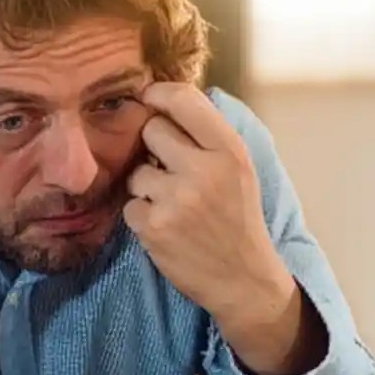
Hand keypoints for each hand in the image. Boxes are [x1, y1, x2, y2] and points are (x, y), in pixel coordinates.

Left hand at [123, 82, 326, 374]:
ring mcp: (177, 200)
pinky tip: (168, 231)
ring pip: (136, 173)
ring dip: (148, 189)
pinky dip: (143, 219)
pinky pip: (129, 207)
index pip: (185, 99)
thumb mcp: (240, 171)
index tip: (149, 98)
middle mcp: (204, 170)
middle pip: (151, 130)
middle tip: (173, 172)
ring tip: (175, 209)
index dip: (159, 94)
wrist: (245, 280)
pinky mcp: (155, 227)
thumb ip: (209, 139)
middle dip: (155, 149)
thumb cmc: (239, 221)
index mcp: (230, 152)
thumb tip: (163, 102)